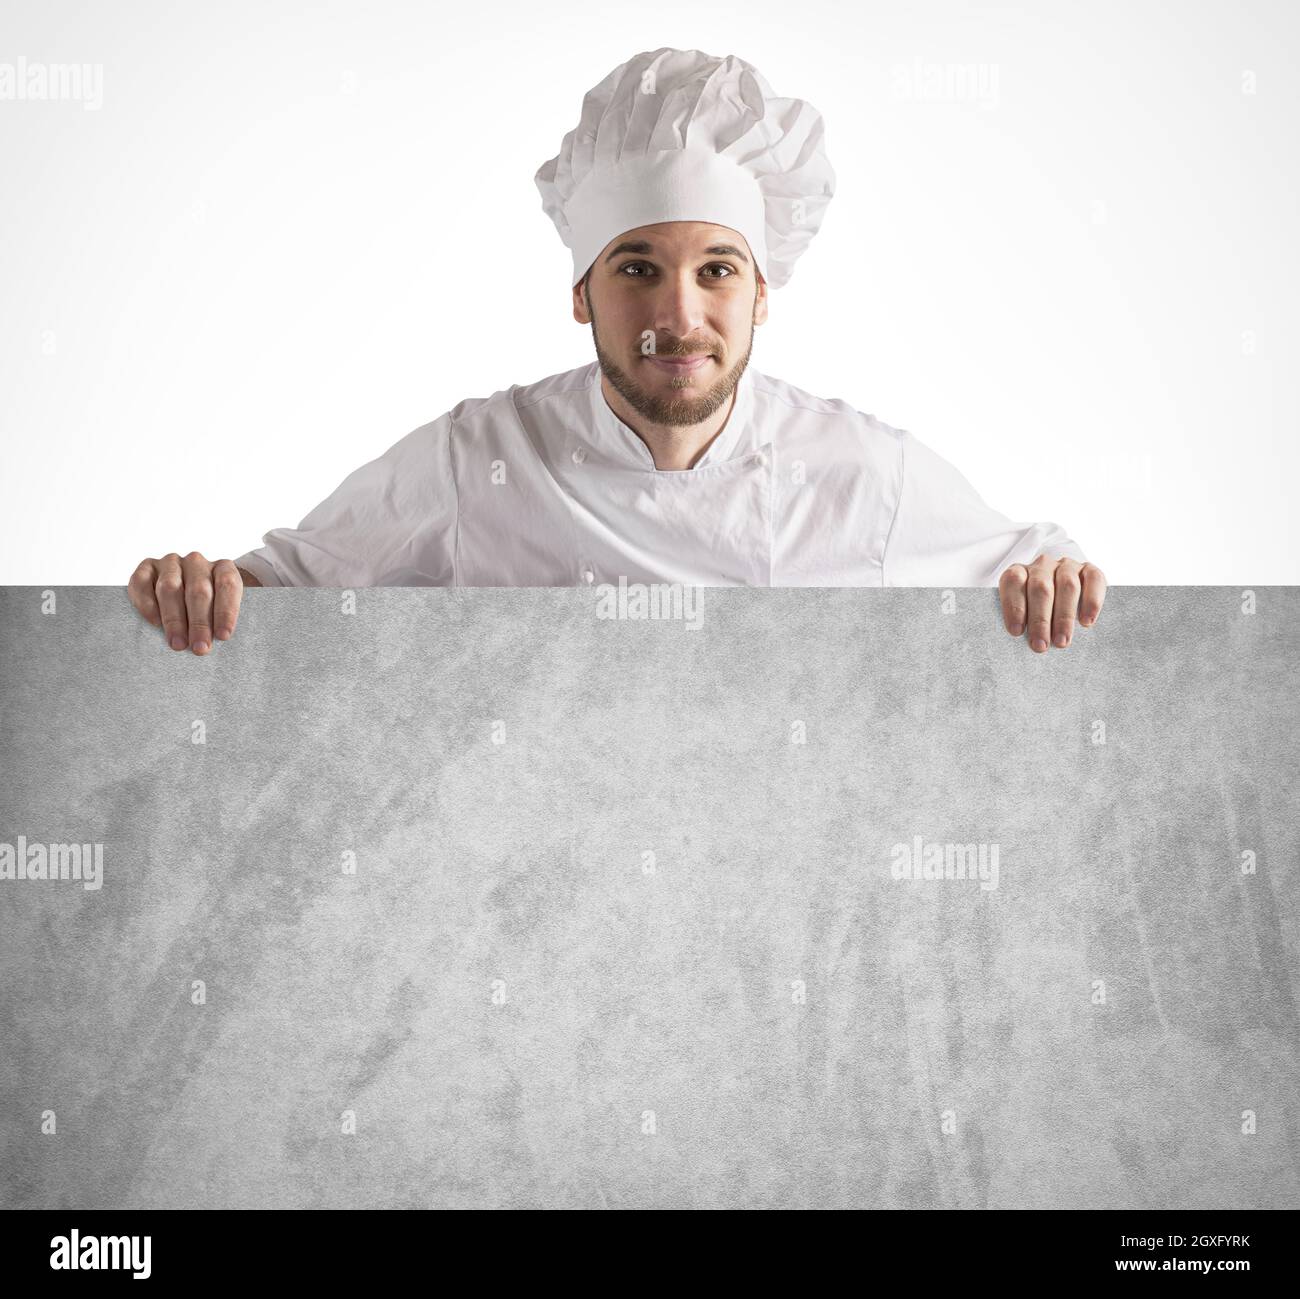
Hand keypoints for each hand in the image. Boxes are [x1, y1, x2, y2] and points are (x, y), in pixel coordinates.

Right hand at [128, 551, 246, 654]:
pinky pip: (142, 583)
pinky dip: (148, 604)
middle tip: (199, 648)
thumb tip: (218, 641)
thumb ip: (222, 622)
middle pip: (198, 591)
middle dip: (199, 623)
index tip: (223, 636)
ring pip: (170, 588)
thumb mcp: (224, 611)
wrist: (189, 595)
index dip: (226, 612)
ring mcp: (170, 563)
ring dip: (174, 619)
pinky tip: (155, 624)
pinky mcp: (146, 567)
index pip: (227, 585)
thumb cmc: (212, 608)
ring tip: (178, 643)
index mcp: (223, 567)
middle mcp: (196, 562)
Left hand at [998, 554, 1105, 651]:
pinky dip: (1091, 601)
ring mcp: (1066, 566)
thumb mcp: (1022, 615)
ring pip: (1067, 585)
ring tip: (1062, 641)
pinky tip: (1086, 621)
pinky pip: (1093, 579)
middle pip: (1041, 588)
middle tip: (1041, 645)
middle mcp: (1042, 565)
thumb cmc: (1035, 613)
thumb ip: (1019, 622)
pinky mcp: (1089, 570)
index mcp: (1019, 572)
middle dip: (1040, 619)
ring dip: (1064, 617)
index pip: (1013, 581)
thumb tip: (1019, 639)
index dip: (1014, 606)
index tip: (1016, 632)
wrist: (1060, 599)